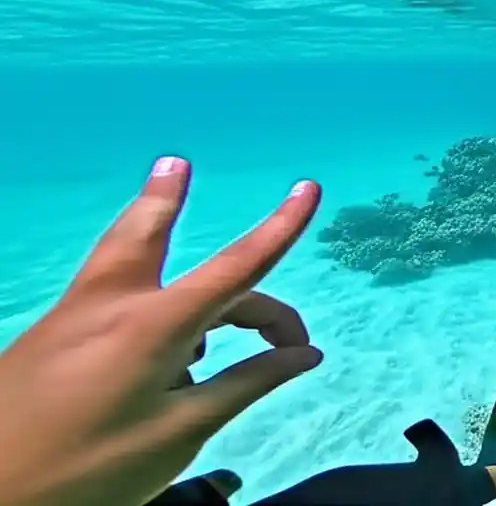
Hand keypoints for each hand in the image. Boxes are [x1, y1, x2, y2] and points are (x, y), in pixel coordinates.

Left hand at [0, 157, 324, 505]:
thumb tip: (303, 355)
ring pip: (123, 262)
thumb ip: (244, 384)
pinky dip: (149, 298)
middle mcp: (111, 305)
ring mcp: (72, 320)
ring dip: (155, 240)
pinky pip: (111, 300)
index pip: (237, 266)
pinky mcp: (49, 342)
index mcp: (154, 325)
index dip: (281, 227)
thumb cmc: (90, 469)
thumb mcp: (180, 433)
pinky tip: (169, 348)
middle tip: (175, 164)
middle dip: (165, 198)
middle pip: (146, 233)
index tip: (308, 188)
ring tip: (187, 258)